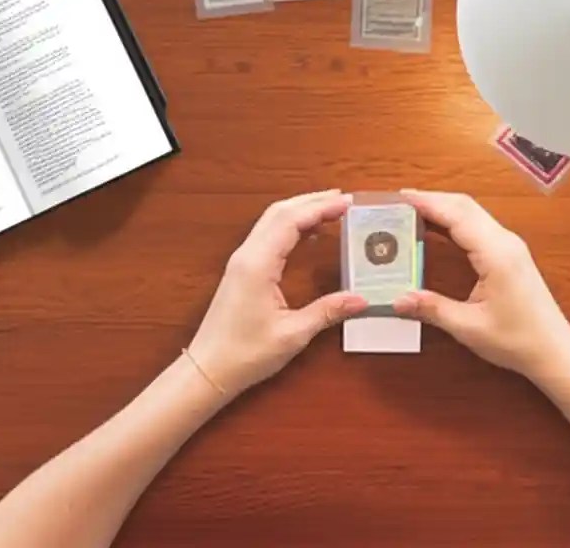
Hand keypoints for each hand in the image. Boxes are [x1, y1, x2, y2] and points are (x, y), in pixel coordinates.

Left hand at [189, 190, 367, 394]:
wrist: (208, 369)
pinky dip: (290, 227)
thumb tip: (361, 300)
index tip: (348, 203)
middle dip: (312, 201)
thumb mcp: (293, 334)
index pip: (291, 221)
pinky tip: (309, 234)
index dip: (321, 207)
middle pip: (280, 212)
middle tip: (345, 200)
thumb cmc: (245, 354)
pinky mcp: (241, 271)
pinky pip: (267, 236)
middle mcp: (247, 255)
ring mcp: (241, 261)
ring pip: (271, 221)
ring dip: (301, 211)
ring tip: (331, 210)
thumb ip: (327, 312)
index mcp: (258, 264)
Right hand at [392, 190, 569, 377]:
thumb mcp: (469, 327)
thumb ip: (432, 309)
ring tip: (413, 210)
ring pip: (473, 213)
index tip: (400, 197)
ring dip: (444, 208)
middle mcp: (505, 242)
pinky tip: (439, 228)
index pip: (456, 215)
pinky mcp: (511, 254)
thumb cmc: (518, 340)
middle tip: (399, 201)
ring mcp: (511, 246)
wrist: (554, 351)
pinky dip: (455, 220)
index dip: (427, 203)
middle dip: (432, 199)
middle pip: (464, 206)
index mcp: (496, 254)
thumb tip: (398, 300)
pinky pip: (479, 226)